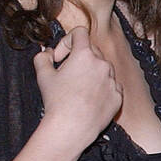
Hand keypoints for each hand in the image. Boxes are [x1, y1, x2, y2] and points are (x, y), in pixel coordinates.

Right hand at [33, 26, 122, 152]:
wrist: (72, 128)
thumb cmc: (57, 101)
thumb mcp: (43, 75)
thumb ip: (42, 57)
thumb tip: (45, 52)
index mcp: (85, 54)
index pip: (80, 33)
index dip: (67, 41)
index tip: (59, 58)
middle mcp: (103, 64)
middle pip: (92, 50)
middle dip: (78, 58)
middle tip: (66, 75)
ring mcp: (113, 80)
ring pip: (103, 68)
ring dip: (91, 73)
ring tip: (78, 89)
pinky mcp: (118, 96)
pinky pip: (111, 86)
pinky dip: (102, 89)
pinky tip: (89, 100)